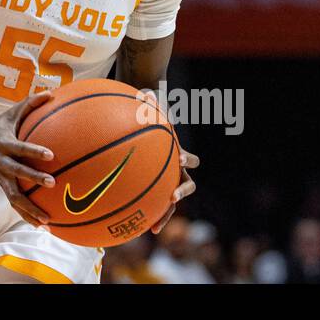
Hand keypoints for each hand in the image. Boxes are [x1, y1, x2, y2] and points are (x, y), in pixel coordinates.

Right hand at [0, 91, 55, 227]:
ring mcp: (0, 176)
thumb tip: (51, 93)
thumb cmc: (1, 122)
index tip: (51, 155)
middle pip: (17, 173)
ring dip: (29, 209)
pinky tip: (42, 225)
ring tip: (47, 221)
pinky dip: (26, 215)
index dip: (34, 151)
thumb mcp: (12, 111)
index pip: (20, 148)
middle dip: (33, 179)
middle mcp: (1, 162)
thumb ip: (31, 103)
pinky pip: (14, 203)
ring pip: (14, 196)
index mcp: (4, 144)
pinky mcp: (2, 185)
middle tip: (52, 184)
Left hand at [140, 90, 198, 233]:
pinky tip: (128, 226)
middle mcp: (177, 173)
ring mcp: (168, 184)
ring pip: (171, 204)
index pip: (190, 159)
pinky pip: (151, 207)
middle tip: (173, 196)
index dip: (187, 158)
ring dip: (165, 215)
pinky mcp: (155, 194)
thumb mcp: (150, 115)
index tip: (179, 157)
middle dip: (181, 192)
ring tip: (154, 227)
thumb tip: (145, 91)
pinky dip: (142, 216)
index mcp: (179, 155)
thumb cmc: (150, 124)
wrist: (150, 137)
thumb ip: (149, 106)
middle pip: (187, 186)